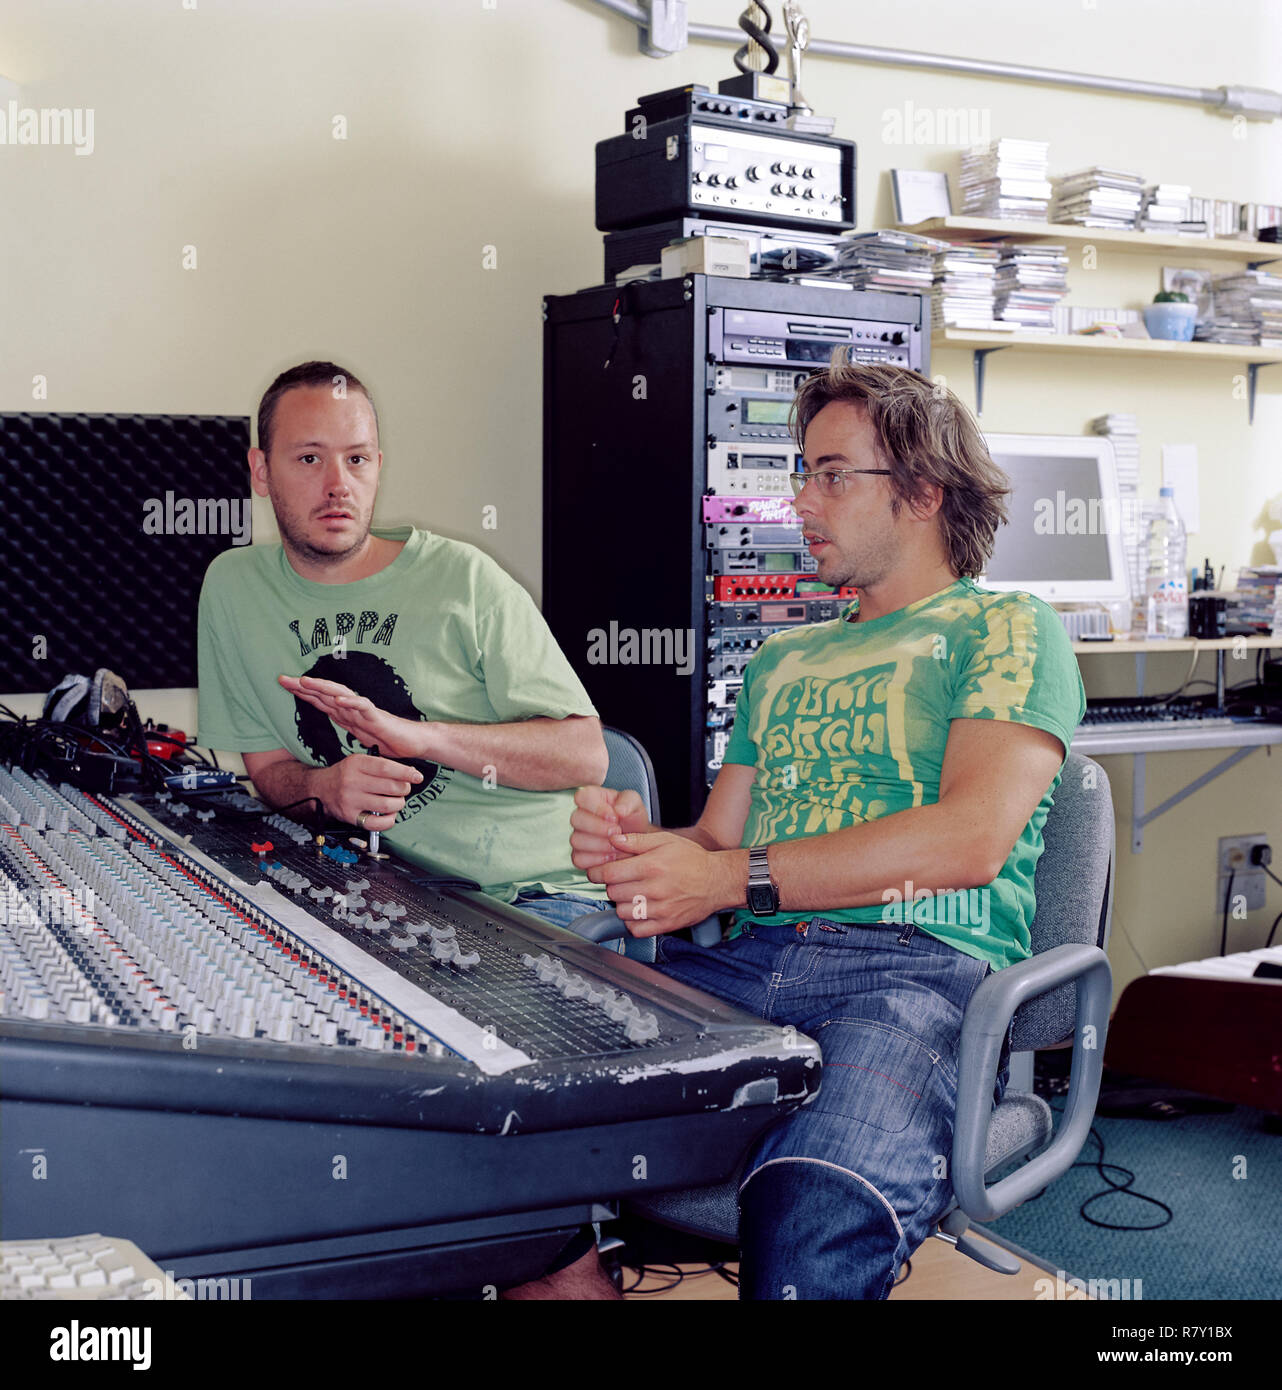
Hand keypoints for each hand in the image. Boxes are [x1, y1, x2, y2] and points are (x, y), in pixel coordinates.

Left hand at [279, 674, 430, 760]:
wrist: (413, 742)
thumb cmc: (388, 738)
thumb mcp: (359, 732)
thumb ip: (345, 723)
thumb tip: (331, 715)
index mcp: (346, 712)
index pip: (320, 699)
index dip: (302, 691)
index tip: (283, 684)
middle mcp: (352, 708)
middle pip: (324, 693)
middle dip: (303, 686)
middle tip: (282, 679)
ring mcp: (364, 710)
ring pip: (340, 695)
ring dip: (322, 688)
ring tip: (305, 682)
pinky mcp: (377, 716)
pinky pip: (362, 706)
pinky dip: (350, 702)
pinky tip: (338, 699)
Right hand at [313, 752, 423, 829]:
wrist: (321, 788)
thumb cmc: (346, 774)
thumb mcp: (360, 761)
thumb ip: (382, 765)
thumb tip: (410, 773)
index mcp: (357, 764)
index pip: (386, 768)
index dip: (406, 773)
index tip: (417, 777)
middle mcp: (352, 782)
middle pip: (389, 787)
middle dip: (404, 789)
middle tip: (404, 789)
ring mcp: (350, 800)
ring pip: (386, 806)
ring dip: (398, 804)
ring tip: (397, 801)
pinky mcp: (350, 816)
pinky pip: (376, 824)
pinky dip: (389, 821)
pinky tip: (390, 815)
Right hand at [570, 786, 651, 870]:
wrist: (637, 840)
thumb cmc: (632, 818)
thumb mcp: (635, 804)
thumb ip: (628, 801)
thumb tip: (618, 810)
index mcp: (592, 798)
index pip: (581, 796)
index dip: (596, 807)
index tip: (614, 817)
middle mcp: (581, 815)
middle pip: (576, 819)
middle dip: (599, 828)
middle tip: (617, 831)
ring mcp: (578, 836)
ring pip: (576, 840)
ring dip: (600, 845)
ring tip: (617, 845)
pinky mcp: (579, 855)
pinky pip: (578, 859)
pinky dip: (596, 860)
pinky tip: (610, 856)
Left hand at [590, 830, 738, 936]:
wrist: (717, 881)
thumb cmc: (693, 859)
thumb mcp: (666, 840)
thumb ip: (637, 840)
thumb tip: (613, 840)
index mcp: (651, 866)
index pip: (609, 873)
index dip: (596, 872)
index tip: (596, 873)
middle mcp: (654, 889)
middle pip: (613, 892)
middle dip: (611, 885)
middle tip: (620, 881)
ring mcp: (660, 909)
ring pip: (622, 912)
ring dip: (621, 903)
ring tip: (631, 894)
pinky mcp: (666, 924)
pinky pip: (636, 930)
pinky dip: (632, 922)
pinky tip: (639, 910)